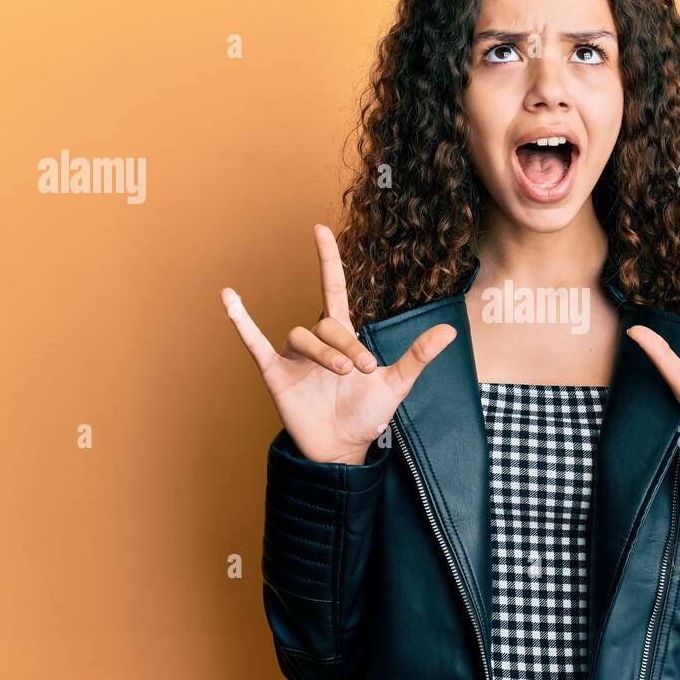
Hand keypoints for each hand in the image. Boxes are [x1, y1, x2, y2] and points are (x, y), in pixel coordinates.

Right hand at [221, 223, 457, 464]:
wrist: (343, 450)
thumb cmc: (366, 415)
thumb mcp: (396, 384)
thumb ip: (418, 356)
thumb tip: (451, 331)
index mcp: (343, 337)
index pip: (333, 289)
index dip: (328, 260)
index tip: (320, 230)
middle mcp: (316, 342)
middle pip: (325, 323)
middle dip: (345, 343)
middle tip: (362, 369)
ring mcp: (294, 357)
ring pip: (300, 335)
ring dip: (322, 351)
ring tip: (341, 372)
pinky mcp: (276, 374)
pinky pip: (254, 342)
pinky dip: (241, 321)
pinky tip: (229, 299)